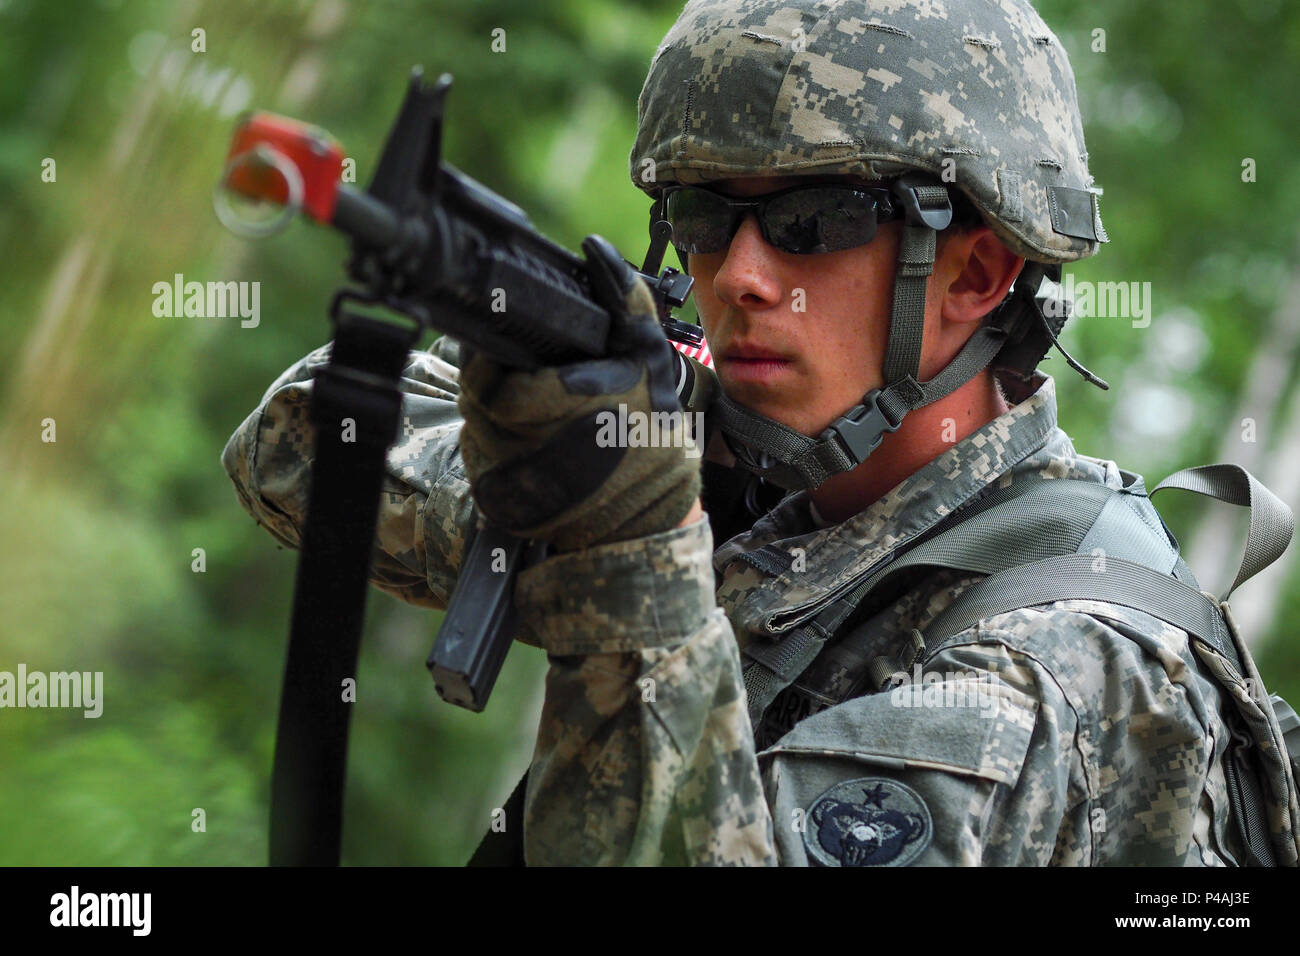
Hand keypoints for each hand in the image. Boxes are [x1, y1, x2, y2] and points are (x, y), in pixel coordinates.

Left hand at [457, 235, 701, 551]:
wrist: (648, 519)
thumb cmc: (652, 435)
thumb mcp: (648, 358)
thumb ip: (624, 301)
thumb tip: (595, 252)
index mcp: (563, 406)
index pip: (488, 374)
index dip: (490, 357)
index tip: (505, 345)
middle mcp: (528, 447)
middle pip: (475, 396)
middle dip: (492, 378)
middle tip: (518, 370)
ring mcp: (509, 480)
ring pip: (472, 425)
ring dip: (489, 409)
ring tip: (526, 402)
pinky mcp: (498, 503)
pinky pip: (477, 456)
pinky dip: (492, 442)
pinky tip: (524, 435)